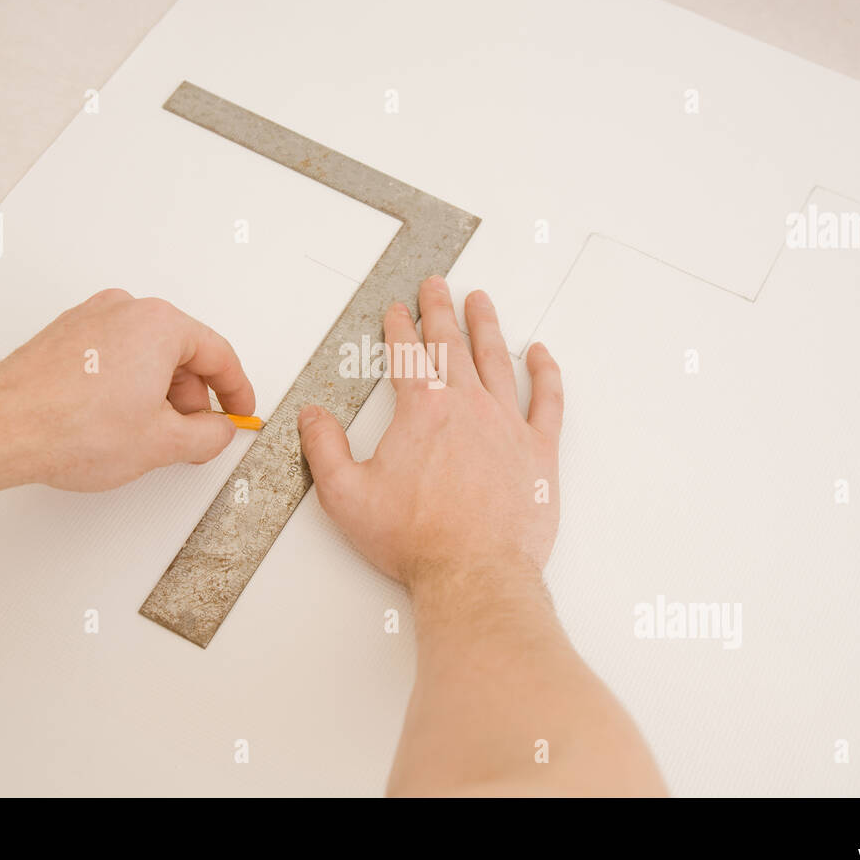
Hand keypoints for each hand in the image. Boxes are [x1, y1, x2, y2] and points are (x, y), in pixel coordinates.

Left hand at [0, 289, 254, 491]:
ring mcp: (90, 319)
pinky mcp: (64, 336)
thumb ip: (208, 436)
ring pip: (146, 354)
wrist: (1, 430)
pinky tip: (117, 421)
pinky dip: (127, 384)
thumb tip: (217, 430)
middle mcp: (125, 310)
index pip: (218, 354)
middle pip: (181, 352)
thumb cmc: (71, 428)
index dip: (236, 390)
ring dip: (158, 393)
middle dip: (193, 396)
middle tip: (193, 434)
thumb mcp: (163, 443)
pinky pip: (114, 355)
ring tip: (148, 435)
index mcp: (159, 324)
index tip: (239, 411)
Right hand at [297, 276, 562, 593]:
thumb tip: (312, 416)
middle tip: (437, 286)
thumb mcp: (345, 496)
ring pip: (497, 360)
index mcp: (422, 410)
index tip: (397, 310)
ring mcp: (508, 425)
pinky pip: (547, 400)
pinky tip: (540, 354)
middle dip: (440, 311)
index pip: (407, 355)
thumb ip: (324, 449)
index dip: (399, 328)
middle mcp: (468, 406)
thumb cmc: (415, 539)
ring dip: (486, 326)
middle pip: (451, 345)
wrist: (475, 573)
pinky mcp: (539, 451)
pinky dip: (545, 372)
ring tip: (481, 302)